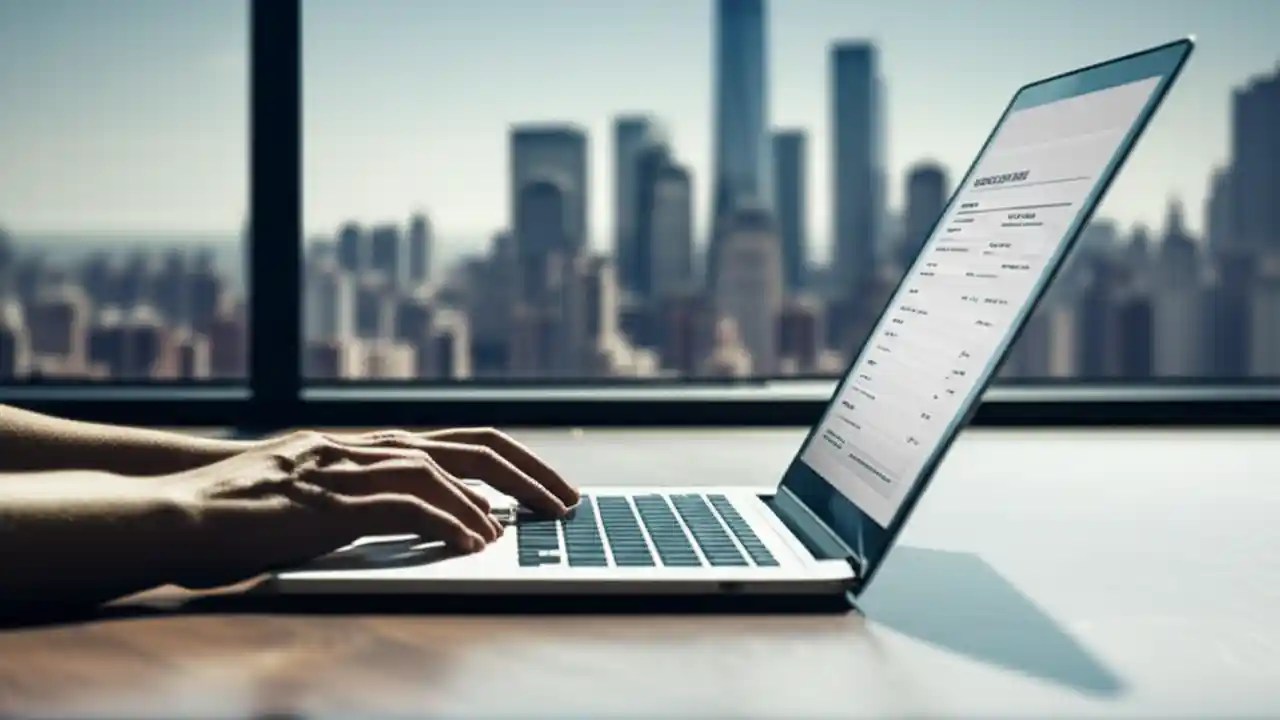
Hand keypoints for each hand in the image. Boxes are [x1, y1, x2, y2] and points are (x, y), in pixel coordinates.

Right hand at [162, 430, 527, 587]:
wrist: (179, 509)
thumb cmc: (247, 513)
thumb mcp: (322, 499)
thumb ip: (370, 503)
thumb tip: (427, 523)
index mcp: (370, 446)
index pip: (461, 443)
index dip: (513, 462)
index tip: (548, 489)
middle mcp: (367, 447)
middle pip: (469, 446)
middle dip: (527, 472)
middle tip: (567, 503)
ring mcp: (348, 469)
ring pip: (442, 470)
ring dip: (492, 501)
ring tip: (527, 528)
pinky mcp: (329, 502)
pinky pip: (405, 506)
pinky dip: (447, 522)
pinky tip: (474, 543)